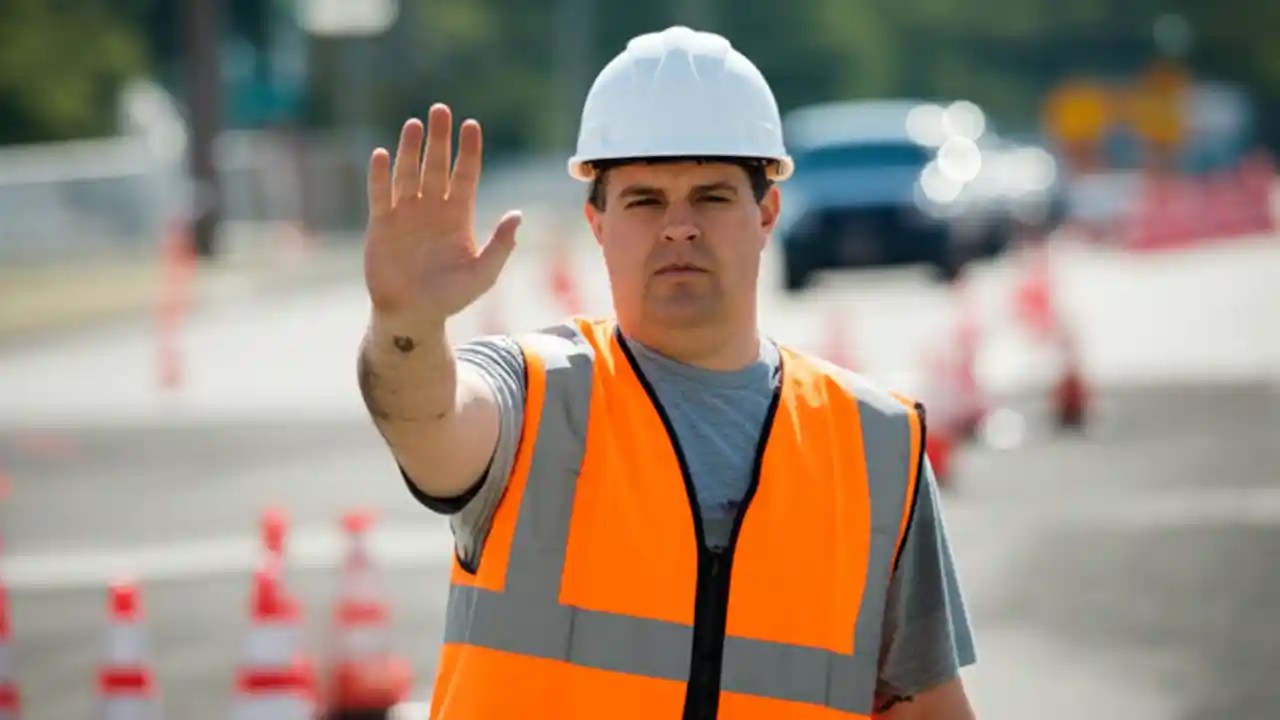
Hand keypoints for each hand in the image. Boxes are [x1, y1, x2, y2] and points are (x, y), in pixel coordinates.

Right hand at [364, 104, 520, 323]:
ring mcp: (406, 214)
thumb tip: (518, 215)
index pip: (465, 175)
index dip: (468, 151)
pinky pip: (380, 193)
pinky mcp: (381, 224)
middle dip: (439, 139)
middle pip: (437, 166)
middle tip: (440, 110)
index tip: (471, 125)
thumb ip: (501, 245)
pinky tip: (381, 153)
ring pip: (408, 172)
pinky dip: (379, 175)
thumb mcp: (483, 274)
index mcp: (458, 216)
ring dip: (410, 149)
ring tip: (414, 124)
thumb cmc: (450, 298)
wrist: (413, 315)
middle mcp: (432, 209)